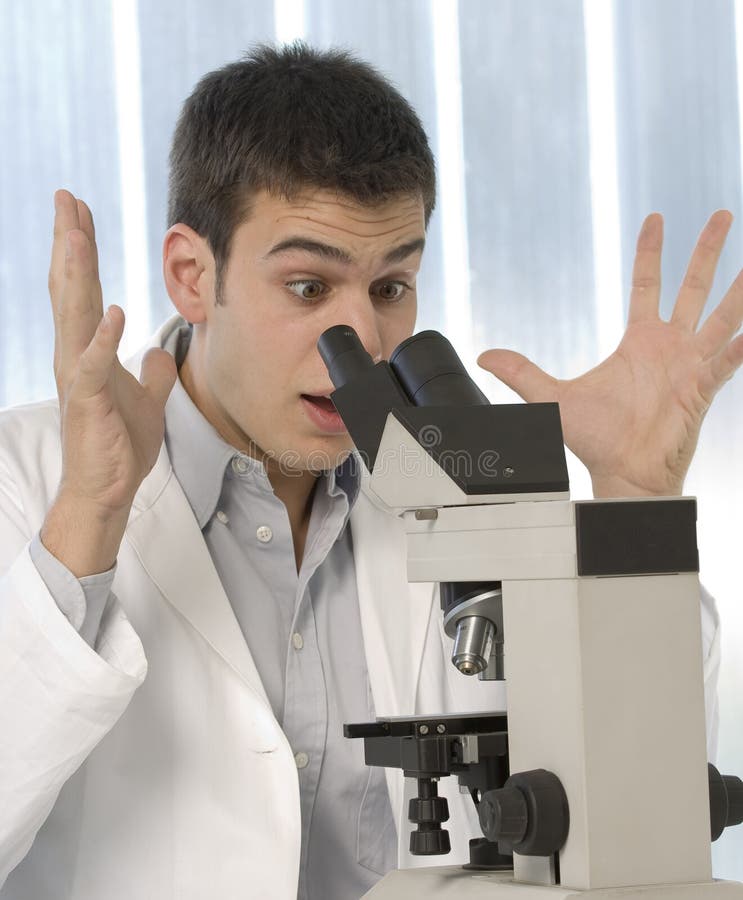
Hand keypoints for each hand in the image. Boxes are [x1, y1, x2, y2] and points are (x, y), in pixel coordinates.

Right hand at [41, 190, 176, 573]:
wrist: (108, 488)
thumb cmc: (119, 445)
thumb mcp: (145, 399)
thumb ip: (150, 373)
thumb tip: (159, 352)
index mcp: (86, 351)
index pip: (83, 290)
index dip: (82, 251)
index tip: (79, 212)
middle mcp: (74, 356)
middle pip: (70, 289)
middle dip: (69, 243)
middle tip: (65, 198)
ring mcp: (78, 378)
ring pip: (73, 315)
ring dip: (75, 274)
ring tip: (73, 232)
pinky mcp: (89, 402)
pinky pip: (94, 366)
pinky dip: (103, 338)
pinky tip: (114, 310)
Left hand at [477, 211, 742, 497]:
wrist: (622, 472)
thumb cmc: (596, 440)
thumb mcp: (552, 398)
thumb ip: (522, 373)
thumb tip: (485, 356)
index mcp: (640, 341)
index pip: (647, 284)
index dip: (651, 251)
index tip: (655, 219)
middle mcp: (670, 346)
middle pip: (693, 287)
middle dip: (706, 251)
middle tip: (721, 216)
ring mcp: (690, 366)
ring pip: (722, 317)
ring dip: (739, 292)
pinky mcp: (702, 389)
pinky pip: (727, 362)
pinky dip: (738, 348)